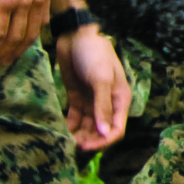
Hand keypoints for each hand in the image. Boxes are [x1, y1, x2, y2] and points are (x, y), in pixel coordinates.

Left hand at [54, 24, 127, 150]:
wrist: (76, 36)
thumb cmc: (95, 54)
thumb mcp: (101, 80)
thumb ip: (103, 106)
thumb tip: (105, 132)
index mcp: (120, 100)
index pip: (116, 129)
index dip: (104, 140)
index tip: (89, 146)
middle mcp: (108, 104)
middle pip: (101, 130)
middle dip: (90, 139)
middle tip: (74, 145)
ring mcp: (92, 101)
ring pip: (88, 126)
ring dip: (80, 134)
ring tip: (67, 140)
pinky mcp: (77, 98)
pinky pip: (75, 117)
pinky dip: (70, 125)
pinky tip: (62, 130)